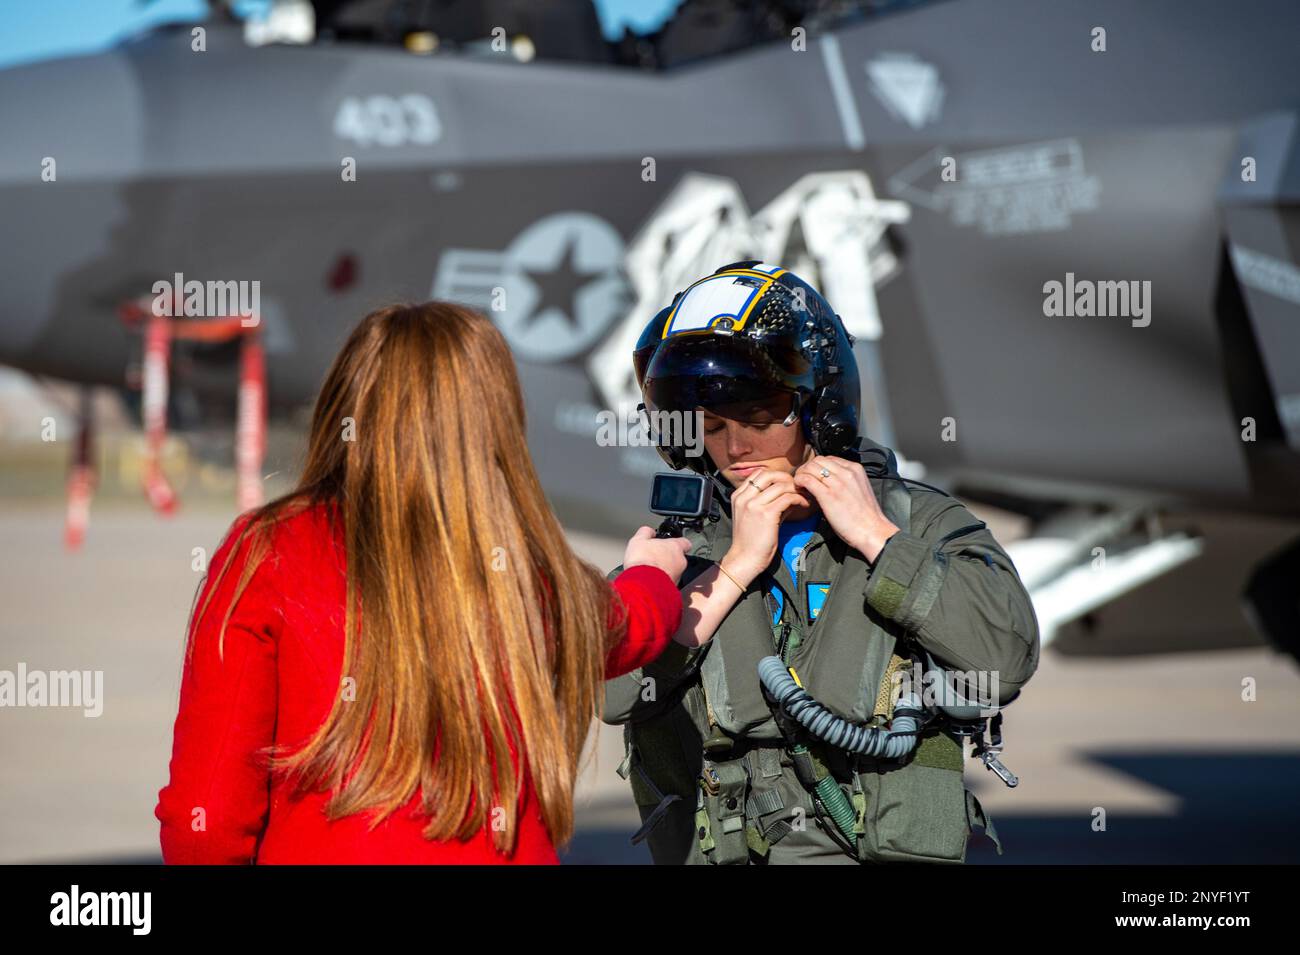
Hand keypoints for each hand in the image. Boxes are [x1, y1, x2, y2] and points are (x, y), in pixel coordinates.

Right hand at [623, 525, 691, 584]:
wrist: (643, 585)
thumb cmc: (644, 562)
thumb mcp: (639, 540)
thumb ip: (645, 533)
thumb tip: (648, 531)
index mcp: (675, 546)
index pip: (685, 542)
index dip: (678, 542)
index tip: (672, 543)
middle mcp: (680, 562)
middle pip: (678, 558)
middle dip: (668, 559)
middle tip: (655, 558)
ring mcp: (678, 576)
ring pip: (674, 571)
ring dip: (665, 571)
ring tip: (650, 571)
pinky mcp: (672, 589)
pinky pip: (668, 583)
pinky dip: (661, 582)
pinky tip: (650, 581)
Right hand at [721, 468, 809, 586]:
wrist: (744, 559)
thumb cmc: (751, 541)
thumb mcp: (756, 516)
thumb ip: (770, 502)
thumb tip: (790, 494)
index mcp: (739, 496)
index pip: (758, 474)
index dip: (776, 476)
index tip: (787, 484)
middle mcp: (744, 497)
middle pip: (769, 474)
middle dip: (786, 478)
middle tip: (797, 487)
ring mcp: (754, 504)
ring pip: (780, 485)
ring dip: (795, 489)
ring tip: (803, 496)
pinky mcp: (766, 514)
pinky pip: (787, 498)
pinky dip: (798, 499)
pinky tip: (803, 505)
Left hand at [793, 455, 898, 561]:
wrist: (872, 530)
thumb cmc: (865, 516)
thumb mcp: (858, 489)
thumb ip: (845, 481)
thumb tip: (827, 481)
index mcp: (855, 469)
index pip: (829, 459)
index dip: (817, 466)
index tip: (813, 476)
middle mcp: (847, 472)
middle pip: (818, 460)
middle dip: (807, 468)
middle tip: (803, 480)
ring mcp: (837, 483)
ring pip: (811, 467)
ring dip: (801, 474)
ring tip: (801, 486)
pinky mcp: (828, 495)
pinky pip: (807, 480)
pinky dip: (799, 482)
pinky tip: (801, 490)